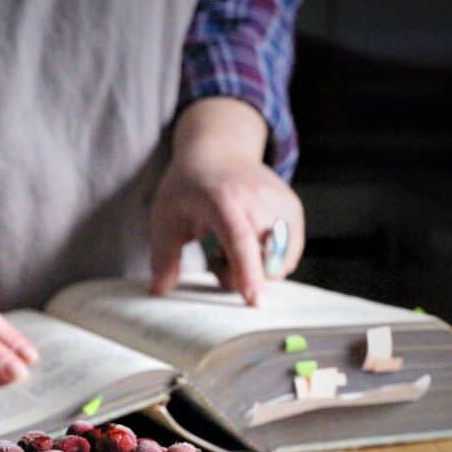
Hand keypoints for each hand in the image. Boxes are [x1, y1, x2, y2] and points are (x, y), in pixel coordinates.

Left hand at [149, 98, 304, 304]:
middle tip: (217, 259)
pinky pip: (289, 256)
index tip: (254, 300)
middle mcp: (258, 200)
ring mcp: (281, 203)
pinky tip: (250, 242)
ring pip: (280, 263)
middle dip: (241, 276)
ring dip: (257, 269)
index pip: (240, 240)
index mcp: (222, 201)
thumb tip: (158, 292)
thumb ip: (163, 257)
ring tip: (234, 247)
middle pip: (263, 262)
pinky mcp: (293, 210)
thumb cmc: (187, 187)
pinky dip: (270, 260)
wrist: (219, 150)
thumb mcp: (164, 218)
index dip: (247, 271)